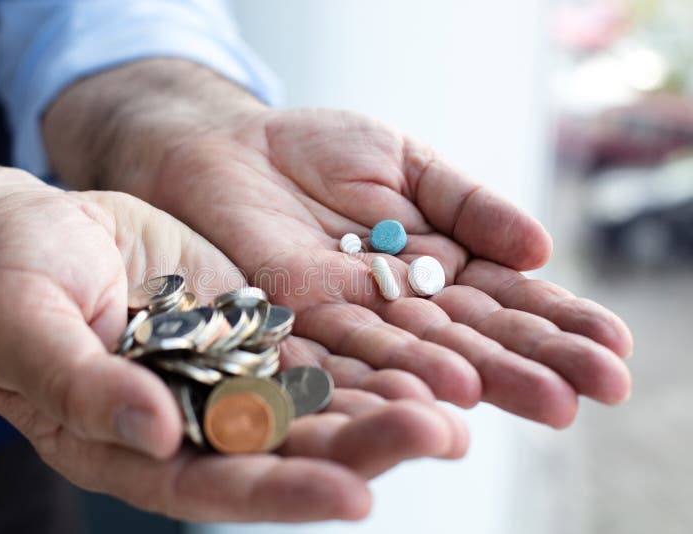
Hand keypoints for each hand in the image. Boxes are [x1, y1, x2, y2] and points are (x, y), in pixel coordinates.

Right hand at [0, 182, 466, 521]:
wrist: (38, 233)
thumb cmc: (12, 283)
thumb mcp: (28, 330)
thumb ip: (81, 384)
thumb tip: (152, 430)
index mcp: (134, 446)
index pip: (216, 485)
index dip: (284, 492)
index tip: (353, 497)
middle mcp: (194, 422)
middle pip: (287, 449)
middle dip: (364, 447)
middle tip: (439, 437)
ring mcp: (228, 372)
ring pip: (317, 400)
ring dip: (385, 402)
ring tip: (456, 405)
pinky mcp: (252, 325)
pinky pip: (316, 342)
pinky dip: (366, 349)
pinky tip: (421, 350)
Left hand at [149, 108, 632, 427]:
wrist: (231, 147)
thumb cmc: (320, 151)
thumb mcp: (406, 161)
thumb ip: (467, 205)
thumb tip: (540, 251)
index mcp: (435, 266)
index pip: (505, 300)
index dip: (558, 322)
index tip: (614, 347)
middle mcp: (399, 305)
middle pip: (474, 336)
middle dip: (539, 360)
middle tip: (604, 388)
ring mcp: (351, 318)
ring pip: (423, 353)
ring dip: (485, 375)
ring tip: (545, 398)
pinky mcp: (296, 322)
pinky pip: (351, 348)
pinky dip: (399, 369)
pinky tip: (449, 387)